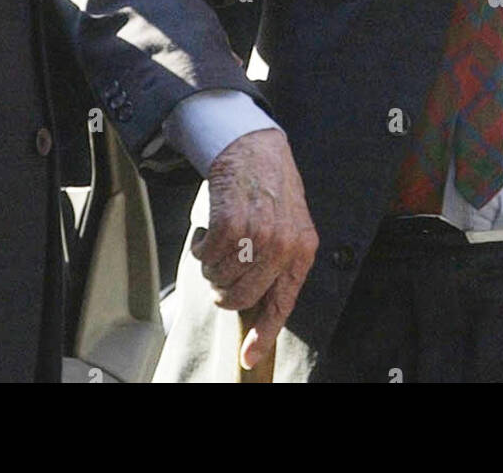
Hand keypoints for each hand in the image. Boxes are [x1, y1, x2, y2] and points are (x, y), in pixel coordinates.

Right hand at [192, 128, 317, 370]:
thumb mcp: (290, 223)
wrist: (253, 144)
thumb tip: (261, 303)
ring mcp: (257, 235)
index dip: (264, 334)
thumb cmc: (271, 185)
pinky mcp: (229, 223)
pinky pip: (205, 257)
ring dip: (211, 267)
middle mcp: (282, 246)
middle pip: (242, 297)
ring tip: (217, 242)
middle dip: (224, 293)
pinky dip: (199, 249)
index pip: (283, 303)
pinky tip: (206, 231)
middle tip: (218, 275)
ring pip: (220, 278)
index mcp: (302, 250)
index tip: (250, 357)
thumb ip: (281, 260)